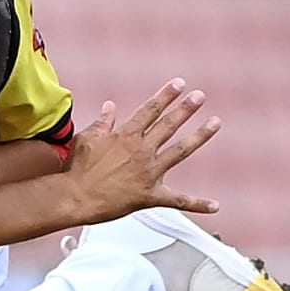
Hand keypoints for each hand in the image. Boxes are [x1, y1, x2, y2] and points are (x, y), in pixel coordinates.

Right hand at [62, 78, 221, 222]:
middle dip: (185, 108)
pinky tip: (215, 206)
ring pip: (180, 151)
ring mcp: (148, 173)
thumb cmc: (77, 169)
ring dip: (199, 136)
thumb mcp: (86, 138)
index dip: (166, 95)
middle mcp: (141, 151)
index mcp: (125, 136)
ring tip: (215, 123)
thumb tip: (110, 107)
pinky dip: (197, 204)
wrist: (74, 197)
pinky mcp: (150, 196)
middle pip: (168, 125)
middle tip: (200, 96)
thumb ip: (102, 123)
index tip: (179, 84)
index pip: (150, 110)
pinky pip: (177, 201)